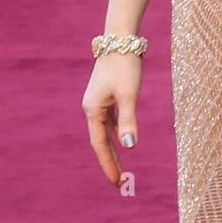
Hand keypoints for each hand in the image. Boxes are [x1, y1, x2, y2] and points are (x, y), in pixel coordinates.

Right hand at [82, 53, 141, 186]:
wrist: (120, 39)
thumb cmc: (125, 65)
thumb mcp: (129, 94)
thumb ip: (128, 120)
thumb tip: (129, 146)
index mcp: (92, 109)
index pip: (100, 144)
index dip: (108, 164)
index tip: (117, 182)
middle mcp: (92, 107)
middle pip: (101, 141)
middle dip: (110, 161)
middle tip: (120, 183)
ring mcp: (98, 101)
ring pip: (105, 131)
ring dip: (113, 149)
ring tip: (122, 168)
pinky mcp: (106, 94)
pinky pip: (110, 120)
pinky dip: (116, 132)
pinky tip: (122, 139)